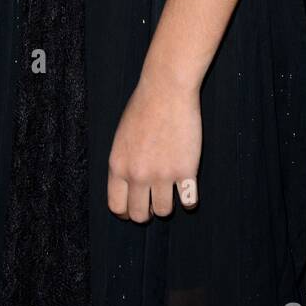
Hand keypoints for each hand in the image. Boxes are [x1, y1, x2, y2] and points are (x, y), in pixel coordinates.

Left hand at [107, 71, 200, 222]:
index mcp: (117, 165)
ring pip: (163, 211)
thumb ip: (123, 164)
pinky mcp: (185, 171)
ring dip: (167, 204)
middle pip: (139, 215)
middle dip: (146, 212)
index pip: (116, 206)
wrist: (166, 90)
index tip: (133, 209)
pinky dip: (189, 198)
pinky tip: (188, 186)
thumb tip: (127, 188)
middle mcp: (137, 174)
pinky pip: (188, 202)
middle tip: (153, 203)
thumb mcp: (122, 137)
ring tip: (170, 189)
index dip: (126, 211)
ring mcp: (162, 174)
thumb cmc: (143, 108)